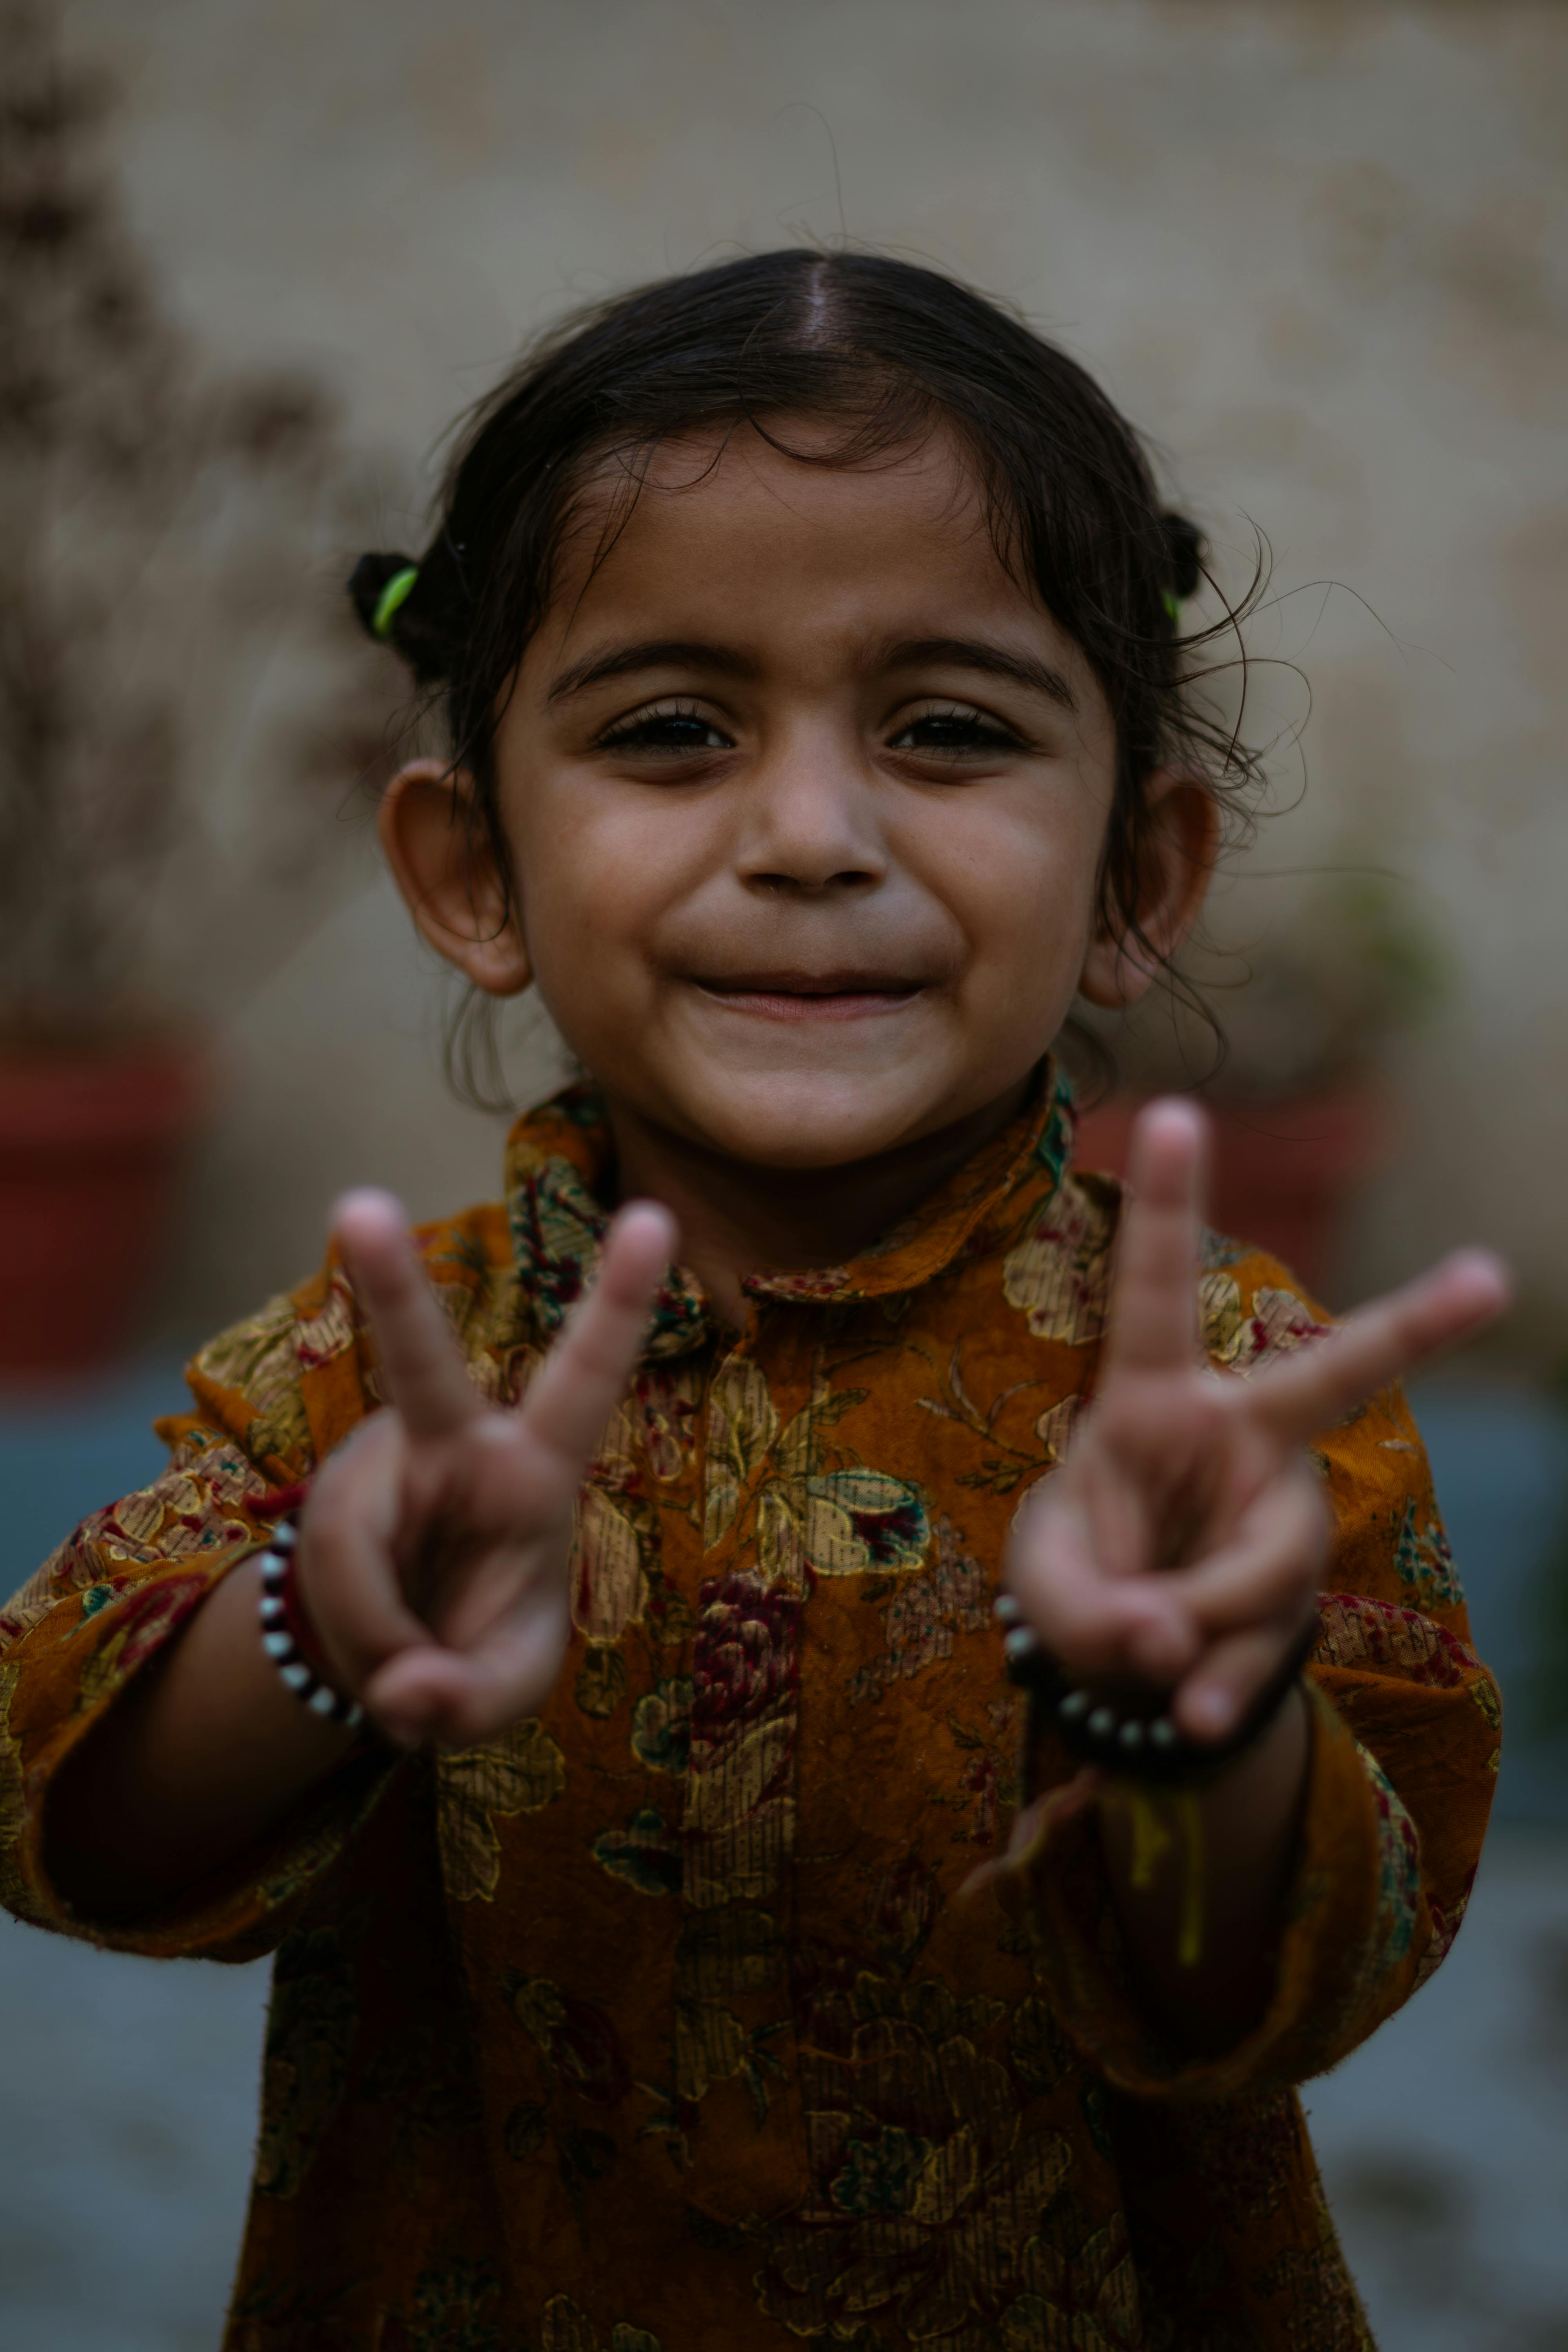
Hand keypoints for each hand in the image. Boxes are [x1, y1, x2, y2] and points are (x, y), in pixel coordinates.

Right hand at [295, 1191, 675, 1748]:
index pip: (587, 1376)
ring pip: (353, 1544)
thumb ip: (470, 1702)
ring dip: (383, 1635)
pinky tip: (380, 1655)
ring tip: (411, 1672)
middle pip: (418, 1360)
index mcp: (535, 1470)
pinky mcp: (332, 1504)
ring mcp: (381, 1466)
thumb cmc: (478, 1644)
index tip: (657, 1216)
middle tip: (360, 1205)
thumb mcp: (502, 1692)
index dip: (621, 1300)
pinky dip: (360, 1642)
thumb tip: (409, 1691)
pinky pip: (333, 1580)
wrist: (398, 1654)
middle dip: (388, 1285)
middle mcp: (455, 1444)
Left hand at [1006, 1100, 1508, 1745]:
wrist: (1130, 1657)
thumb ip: (1089, 1607)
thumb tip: (1170, 1643)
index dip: (1168, 1201)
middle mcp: (1238, 1438)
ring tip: (1146, 1664)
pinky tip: (1184, 1721)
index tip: (1175, 1107)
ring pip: (1267, 1564)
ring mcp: (1280, 1515)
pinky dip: (1214, 1690)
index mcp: (1150, 1399)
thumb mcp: (1047, 1579)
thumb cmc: (1083, 1572)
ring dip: (1195, 1627)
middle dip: (1412, 1326)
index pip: (1154, 1288)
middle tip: (1491, 1274)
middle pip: (1332, 1378)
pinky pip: (1264, 1644)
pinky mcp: (1294, 1594)